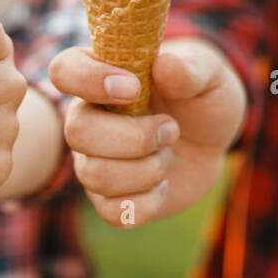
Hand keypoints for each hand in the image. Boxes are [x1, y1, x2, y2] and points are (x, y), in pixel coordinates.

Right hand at [48, 37, 244, 227]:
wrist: (212, 142)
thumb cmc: (202, 97)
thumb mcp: (209, 75)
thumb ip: (190, 68)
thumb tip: (164, 66)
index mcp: (101, 75)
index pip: (65, 70)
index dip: (89, 80)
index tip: (134, 88)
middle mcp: (86, 117)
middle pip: (76, 132)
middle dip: (135, 137)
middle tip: (171, 128)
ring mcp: (93, 160)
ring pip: (95, 175)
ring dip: (147, 168)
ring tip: (168, 153)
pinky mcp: (107, 198)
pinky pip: (112, 211)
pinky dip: (149, 201)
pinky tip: (163, 183)